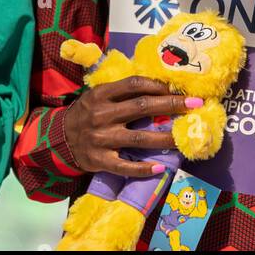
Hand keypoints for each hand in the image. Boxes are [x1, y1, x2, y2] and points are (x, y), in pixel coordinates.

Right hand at [63, 76, 199, 177]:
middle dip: (172, 105)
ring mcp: (101, 139)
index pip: (134, 85)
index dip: (158, 85)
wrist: (59, 139)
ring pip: (139, 138)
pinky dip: (143, 168)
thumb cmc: (86, 113)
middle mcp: (101, 115)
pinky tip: (160, 168)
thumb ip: (121, 91)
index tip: (178, 88)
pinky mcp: (101, 160)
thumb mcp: (97, 95)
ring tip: (184, 137)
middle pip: (142, 107)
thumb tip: (158, 85)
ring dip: (165, 138)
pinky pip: (125, 167)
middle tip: (195, 104)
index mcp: (101, 95)